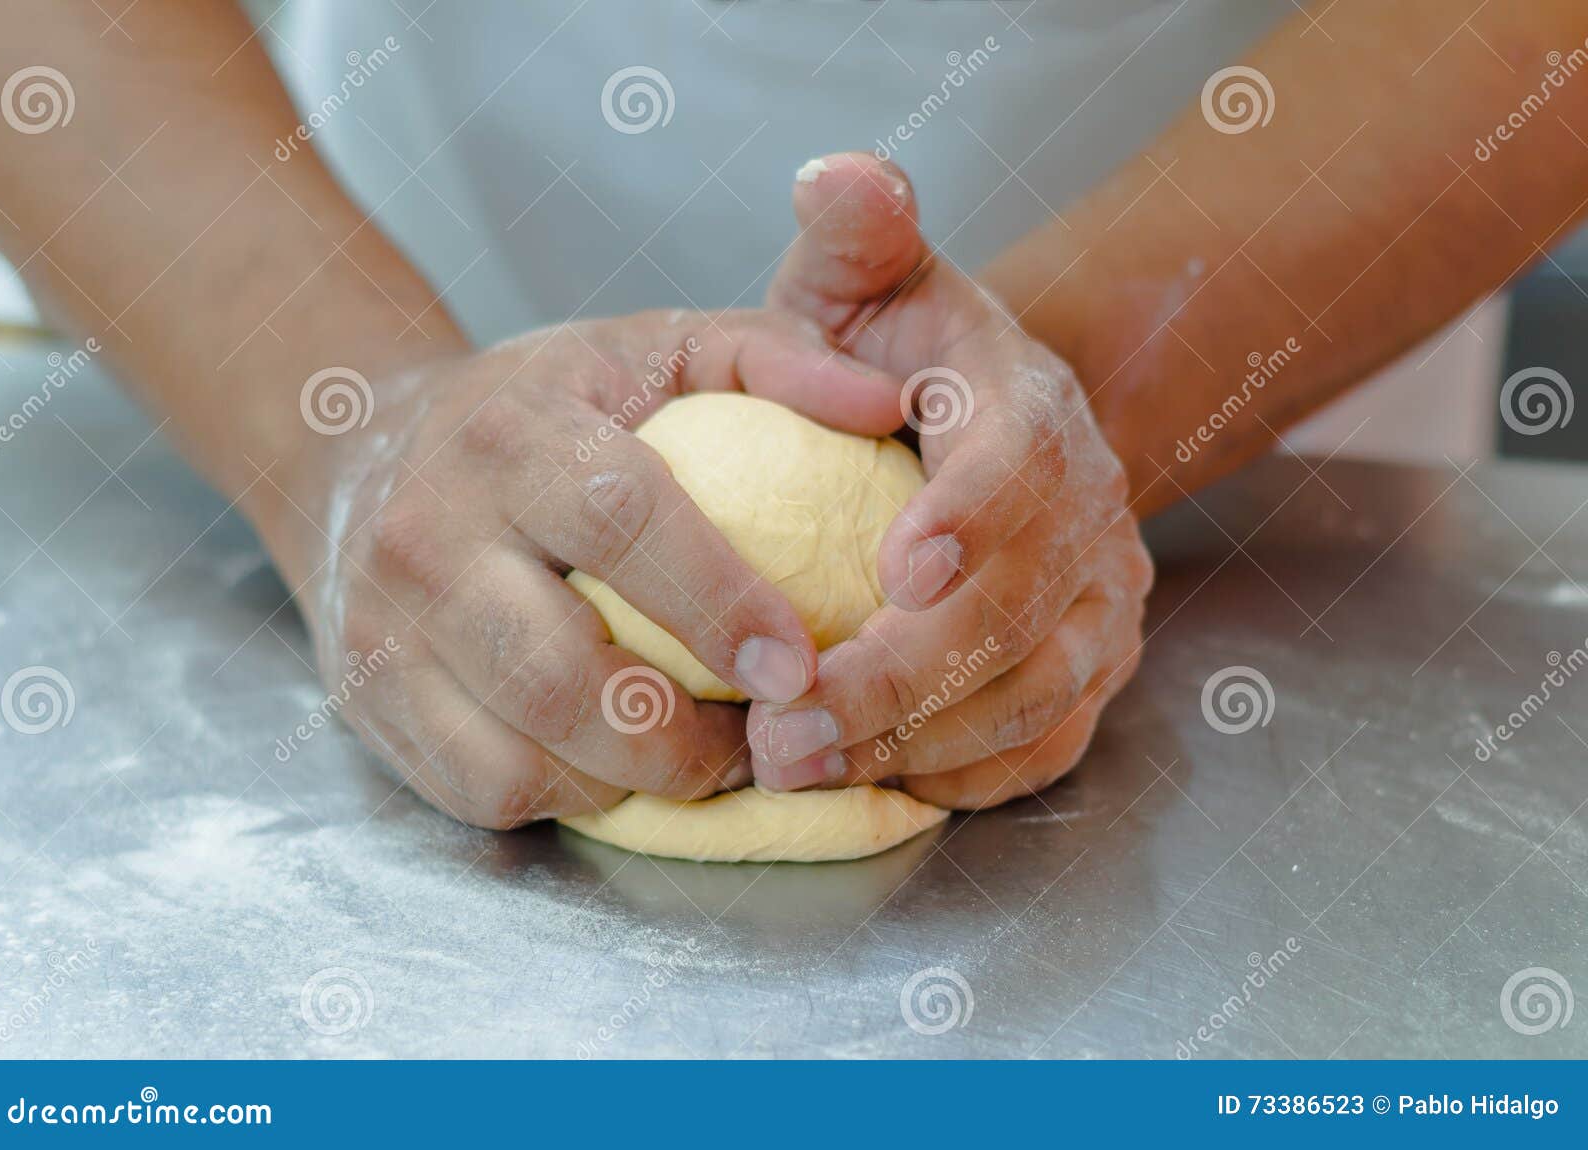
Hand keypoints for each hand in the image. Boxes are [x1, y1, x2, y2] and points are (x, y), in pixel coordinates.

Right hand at [267, 310, 901, 827]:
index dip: (716, 601)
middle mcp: (429, 528)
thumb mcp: (651, 350)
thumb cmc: (547, 407)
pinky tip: (618, 761)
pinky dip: (569, 796)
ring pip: (520, 749)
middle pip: (558, 668)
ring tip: (705, 754)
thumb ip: (771, 359)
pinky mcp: (368, 698)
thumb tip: (888, 402)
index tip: (796, 664)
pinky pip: (481, 788)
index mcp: (511, 432)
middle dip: (682, 732)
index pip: (618, 519)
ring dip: (636, 777)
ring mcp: (385, 624)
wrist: (362, 448)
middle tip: (765, 737)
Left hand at [749, 153, 1153, 809]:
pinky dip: (965, 776)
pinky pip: (1044, 745)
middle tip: (789, 722)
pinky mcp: (1085, 673)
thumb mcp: (870, 287)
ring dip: (918, 741)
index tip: (894, 570)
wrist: (973, 435)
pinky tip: (874, 784)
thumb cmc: (894, 363)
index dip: (972, 516)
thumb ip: (859, 234)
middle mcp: (1086, 513)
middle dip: (906, 674)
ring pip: (1033, 693)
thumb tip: (836, 175)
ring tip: (798, 764)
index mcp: (1032, 410)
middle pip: (1021, 610)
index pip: (1023, 463)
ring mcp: (1097, 604)